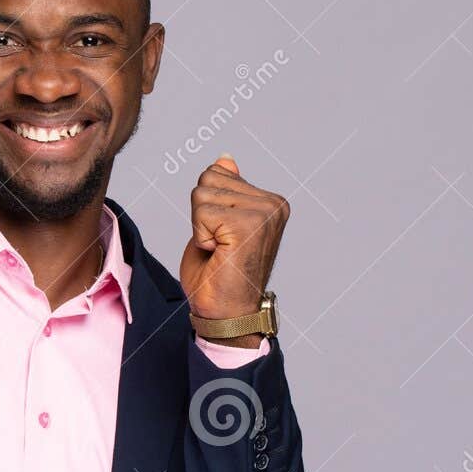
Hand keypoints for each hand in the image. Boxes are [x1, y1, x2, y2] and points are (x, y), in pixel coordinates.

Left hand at [179, 154, 288, 332]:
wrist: (226, 313)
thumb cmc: (218, 274)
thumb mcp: (215, 223)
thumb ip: (224, 191)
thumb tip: (225, 159)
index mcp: (269, 201)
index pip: (216, 174)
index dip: (205, 208)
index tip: (221, 236)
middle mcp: (273, 204)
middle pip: (207, 180)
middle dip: (200, 215)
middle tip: (218, 244)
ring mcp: (264, 213)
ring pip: (202, 194)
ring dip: (199, 227)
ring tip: (219, 250)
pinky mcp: (249, 225)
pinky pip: (201, 213)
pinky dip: (200, 236)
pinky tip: (218, 254)